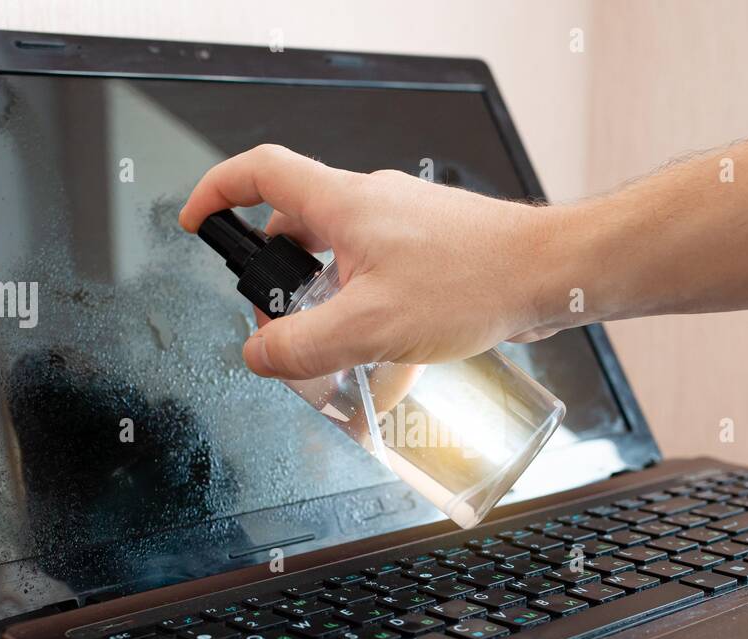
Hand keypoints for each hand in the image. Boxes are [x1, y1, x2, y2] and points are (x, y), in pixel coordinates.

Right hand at [179, 145, 570, 378]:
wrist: (549, 275)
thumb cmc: (475, 281)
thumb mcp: (371, 327)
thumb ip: (304, 345)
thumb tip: (258, 356)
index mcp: (344, 205)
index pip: (259, 172)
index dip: (217, 192)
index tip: (198, 222)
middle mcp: (372, 205)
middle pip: (297, 227)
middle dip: (278, 279)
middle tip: (282, 326)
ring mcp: (404, 226)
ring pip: (341, 259)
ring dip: (327, 301)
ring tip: (337, 350)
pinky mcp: (432, 250)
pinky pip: (380, 275)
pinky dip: (368, 309)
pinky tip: (387, 355)